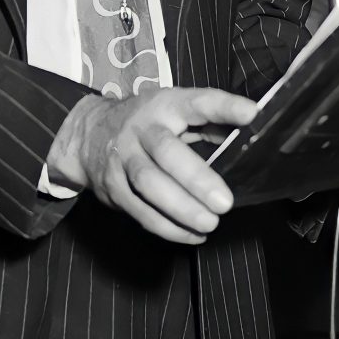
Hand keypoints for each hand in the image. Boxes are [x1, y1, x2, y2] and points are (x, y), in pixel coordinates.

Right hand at [46, 86, 256, 244]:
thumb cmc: (146, 123)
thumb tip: (250, 138)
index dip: (224, 107)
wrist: (86, 135)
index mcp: (164, 105)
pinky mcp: (112, 188)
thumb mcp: (173, 111)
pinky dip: (167, 227)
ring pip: (149, 184)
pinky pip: (139, 211)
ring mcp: (123, 159)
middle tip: (224, 202)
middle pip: (166, 152)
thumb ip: (208, 124)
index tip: (252, 115)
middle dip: (196, 178)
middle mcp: (141, 129)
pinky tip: (192, 236)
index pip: (196, 103)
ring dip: (181, 208)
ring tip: (210, 223)